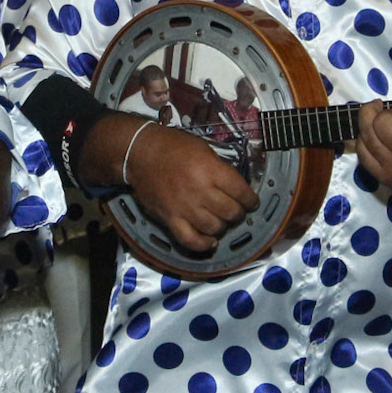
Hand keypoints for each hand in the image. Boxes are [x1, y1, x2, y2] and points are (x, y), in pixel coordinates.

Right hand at [124, 121, 259, 253]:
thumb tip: (235, 188)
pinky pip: (190, 241)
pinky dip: (203, 244)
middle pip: (231, 212)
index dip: (251, 200)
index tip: (251, 202)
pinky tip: (210, 241)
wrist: (139, 154)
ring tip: (221, 220)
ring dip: (222, 226)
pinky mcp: (170, 219)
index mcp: (211, 170)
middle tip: (236, 210)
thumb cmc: (172, 147)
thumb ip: (220, 169)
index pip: (241, 192)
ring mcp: (185, 208)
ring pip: (215, 228)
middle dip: (238, 213)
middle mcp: (200, 191)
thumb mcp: (203, 149)